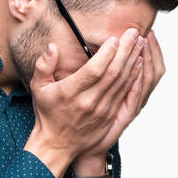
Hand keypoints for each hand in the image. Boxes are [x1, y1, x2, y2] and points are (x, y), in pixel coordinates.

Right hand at [24, 30, 150, 177]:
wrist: (57, 145)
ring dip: (133, 61)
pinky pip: (124, 93)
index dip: (107, 54)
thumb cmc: (48, 114)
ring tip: (140, 42)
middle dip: (125, 50)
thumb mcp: (37, 88)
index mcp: (71, 93)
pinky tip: (138, 63)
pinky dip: (133, 77)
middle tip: (133, 32)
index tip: (115, 38)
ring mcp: (102, 110)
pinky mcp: (110, 116)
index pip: (94, 70)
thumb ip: (43, 65)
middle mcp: (89, 102)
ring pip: (122, 82)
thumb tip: (52, 47)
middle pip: (112, 73)